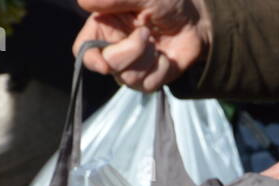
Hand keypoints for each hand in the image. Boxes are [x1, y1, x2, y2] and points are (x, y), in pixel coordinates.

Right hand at [74, 0, 210, 90]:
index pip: (83, 51)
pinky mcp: (148, 81)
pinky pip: (148, 85)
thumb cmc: (167, 3)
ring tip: (156, 41)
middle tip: (146, 33)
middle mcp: (113, 49)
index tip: (104, 64)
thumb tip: (82, 3)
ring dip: (148, 58)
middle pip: (108, 66)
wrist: (195, 22)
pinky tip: (165, 56)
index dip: (90, 59)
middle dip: (130, 52)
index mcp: (104, 28)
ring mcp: (131, 68)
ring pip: (128, 78)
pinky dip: (161, 69)